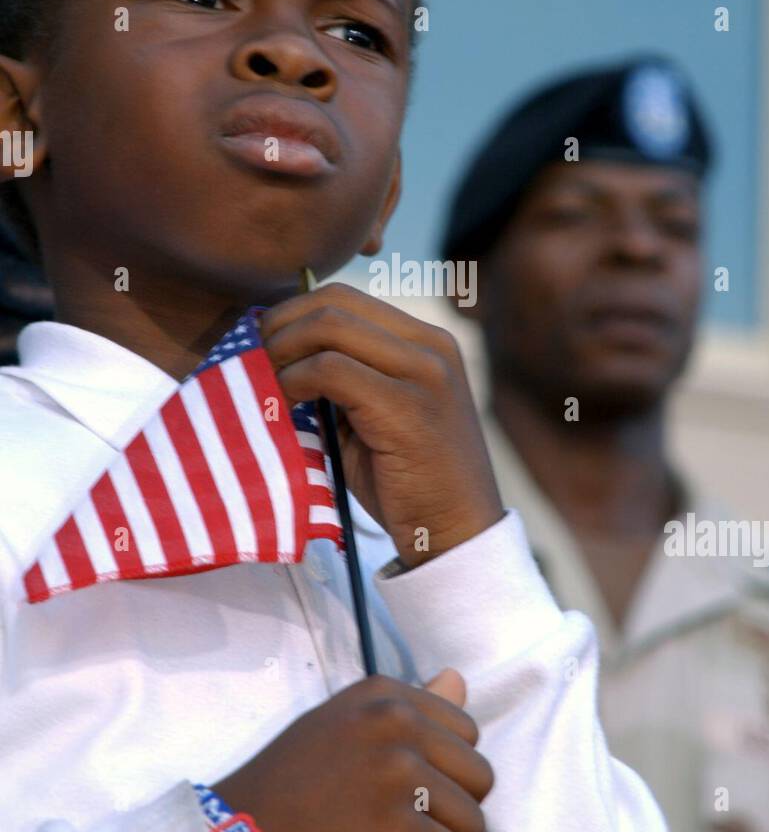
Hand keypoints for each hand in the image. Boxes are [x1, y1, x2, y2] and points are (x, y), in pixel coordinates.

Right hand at [212, 670, 493, 831]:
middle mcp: (395, 726)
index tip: (400, 788)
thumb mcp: (346, 724)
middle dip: (448, 810)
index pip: (466, 730)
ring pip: (473, 824)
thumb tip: (458, 680)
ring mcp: (398, 779)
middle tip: (398, 822)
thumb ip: (408, 706)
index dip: (441, 770)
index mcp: (384, 696)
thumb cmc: (290, 785)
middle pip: (479, 776)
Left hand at [260, 283, 502, 563]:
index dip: (294, 311)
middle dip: (281, 323)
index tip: (262, 341)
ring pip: (331, 327)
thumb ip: (346, 378)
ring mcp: (424, 373)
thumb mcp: (378, 415)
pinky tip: (284, 403)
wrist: (454, 534)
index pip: (346, 298)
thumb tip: (280, 352)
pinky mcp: (405, 406)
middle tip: (252, 357)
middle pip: (335, 303)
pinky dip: (295, 380)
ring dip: (284, 350)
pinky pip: (331, 370)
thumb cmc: (408, 482)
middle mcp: (432, 346)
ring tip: (263, 380)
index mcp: (428, 341)